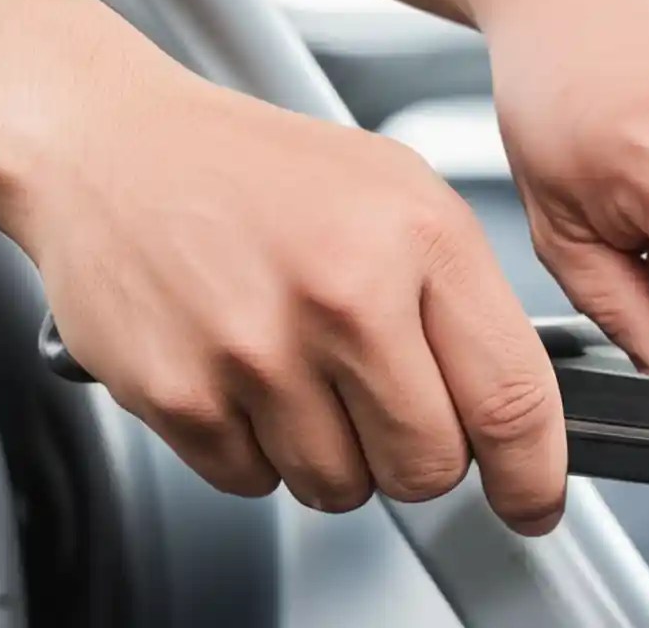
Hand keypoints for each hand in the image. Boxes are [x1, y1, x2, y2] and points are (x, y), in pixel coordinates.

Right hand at [18, 73, 565, 533]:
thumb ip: (467, 305)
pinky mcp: (181, 394)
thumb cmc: (262, 171)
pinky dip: (259, 449)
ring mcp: (257, 351)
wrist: (114, 148)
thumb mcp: (402, 196)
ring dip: (338, 455)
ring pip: (343, 488)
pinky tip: (248, 375)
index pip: (511, 397)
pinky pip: (255, 481)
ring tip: (304, 371)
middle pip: (430, 466)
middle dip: (421, 457)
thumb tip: (513, 416)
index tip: (533, 499)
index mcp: (418, 239)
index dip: (532, 472)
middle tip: (389, 404)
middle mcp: (344, 294)